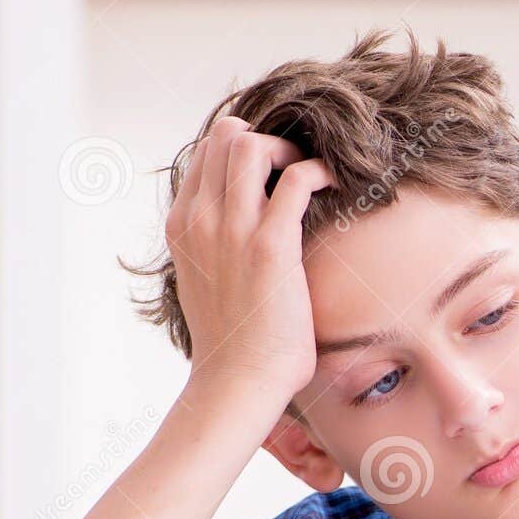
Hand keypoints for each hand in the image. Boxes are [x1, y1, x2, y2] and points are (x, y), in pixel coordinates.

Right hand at [166, 115, 334, 414]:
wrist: (237, 382)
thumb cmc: (232, 340)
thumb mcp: (202, 280)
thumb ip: (210, 245)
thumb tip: (231, 228)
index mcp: (182, 225)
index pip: (206, 151)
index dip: (243, 146)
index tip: (274, 169)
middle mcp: (200, 220)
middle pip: (227, 136)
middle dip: (267, 139)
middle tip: (293, 169)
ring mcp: (231, 230)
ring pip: (253, 146)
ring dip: (290, 151)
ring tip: (312, 177)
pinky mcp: (270, 245)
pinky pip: (297, 179)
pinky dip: (321, 171)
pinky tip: (336, 186)